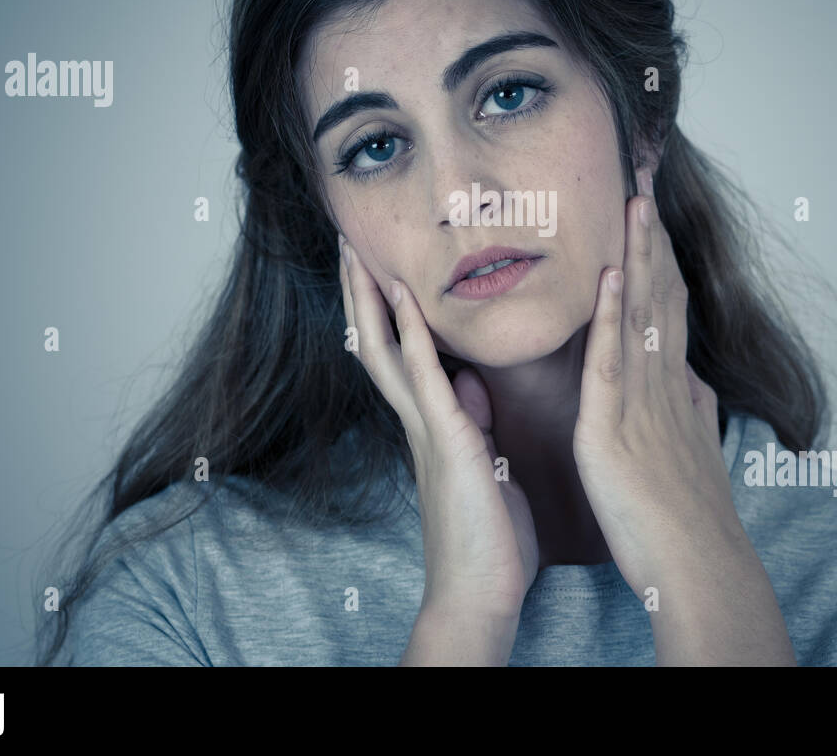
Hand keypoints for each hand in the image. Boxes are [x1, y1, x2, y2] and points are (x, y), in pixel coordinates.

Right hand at [338, 234, 538, 622]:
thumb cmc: (488, 540)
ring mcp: (427, 425)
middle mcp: (418, 419)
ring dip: (370, 297)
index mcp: (431, 425)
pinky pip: (422, 373)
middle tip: (348, 242)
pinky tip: (400, 294)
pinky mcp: (446, 437)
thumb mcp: (486, 467)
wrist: (479, 594)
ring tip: (356, 250)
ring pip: (386, 348)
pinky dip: (408, 332)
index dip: (383, 310)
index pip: (398, 355)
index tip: (375, 266)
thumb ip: (474, 425)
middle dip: (361, 292)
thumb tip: (470, 386)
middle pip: (376, 341)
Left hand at [571, 168, 795, 662]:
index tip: (649, 204)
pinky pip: (613, 362)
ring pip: (641, 311)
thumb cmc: (688, 519)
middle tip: (645, 171)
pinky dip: (613, 315)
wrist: (698, 569)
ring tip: (635, 197)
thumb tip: (694, 383)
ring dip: (638, 252)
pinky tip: (610, 274)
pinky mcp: (618, 429)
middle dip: (651, 230)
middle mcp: (664, 381)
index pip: (666, 301)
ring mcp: (645, 401)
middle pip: (660, 289)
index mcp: (672, 385)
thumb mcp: (694, 450)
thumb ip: (691, 410)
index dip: (658, 250)